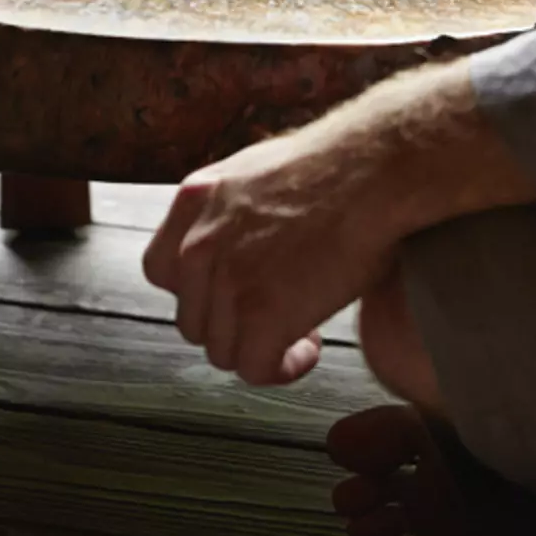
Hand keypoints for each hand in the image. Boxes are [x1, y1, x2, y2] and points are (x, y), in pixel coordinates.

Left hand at [142, 62, 535, 389]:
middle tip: (277, 312)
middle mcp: (200, 241)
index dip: (195, 292)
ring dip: (260, 347)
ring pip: (222, 349)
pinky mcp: (261, 316)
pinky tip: (309, 349)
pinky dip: (282, 368)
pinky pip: (255, 369)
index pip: (160, 270)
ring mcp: (228, 281)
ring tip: (302, 327)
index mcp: (197, 200)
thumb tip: (238, 244)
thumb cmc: (338, 165)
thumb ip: (232, 211)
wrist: (375, 171)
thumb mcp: (260, 172)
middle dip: (234, 323)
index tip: (227, 295)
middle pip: (194, 318)